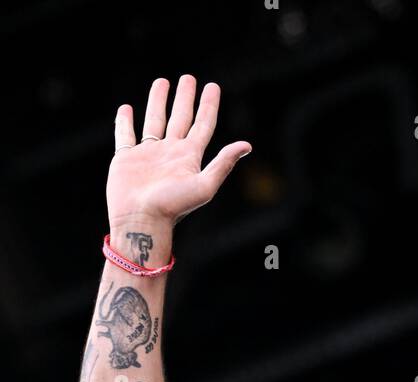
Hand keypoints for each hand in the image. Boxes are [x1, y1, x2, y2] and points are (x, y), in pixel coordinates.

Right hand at [107, 75, 250, 228]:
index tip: (213, 86)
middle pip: (180, 118)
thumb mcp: (205, 185)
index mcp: (189, 157)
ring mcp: (148, 155)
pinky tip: (126, 109)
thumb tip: (247, 145)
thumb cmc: (173, 207)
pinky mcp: (126, 159)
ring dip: (158, 101)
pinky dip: (125, 122)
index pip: (203, 125)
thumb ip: (224, 163)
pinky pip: (125, 135)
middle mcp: (170, 153)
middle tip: (188, 78)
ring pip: (154, 120)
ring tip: (162, 82)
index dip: (209, 105)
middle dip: (185, 98)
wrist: (142, 221)